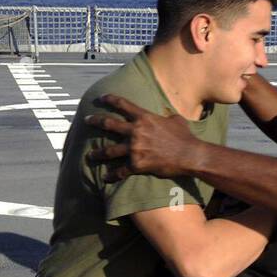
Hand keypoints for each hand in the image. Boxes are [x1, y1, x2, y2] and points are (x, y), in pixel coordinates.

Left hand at [84, 95, 201, 179]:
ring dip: (98, 153)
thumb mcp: (176, 120)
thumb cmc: (185, 137)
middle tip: (87, 120)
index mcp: (144, 117)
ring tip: (90, 155)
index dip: (110, 99)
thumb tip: (167, 115)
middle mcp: (136, 131)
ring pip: (109, 150)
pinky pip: (121, 171)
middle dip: (95, 121)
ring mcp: (135, 148)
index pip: (123, 104)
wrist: (189, 155)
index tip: (101, 98)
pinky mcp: (137, 164)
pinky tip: (106, 178)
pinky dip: (112, 175)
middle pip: (109, 124)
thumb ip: (166, 116)